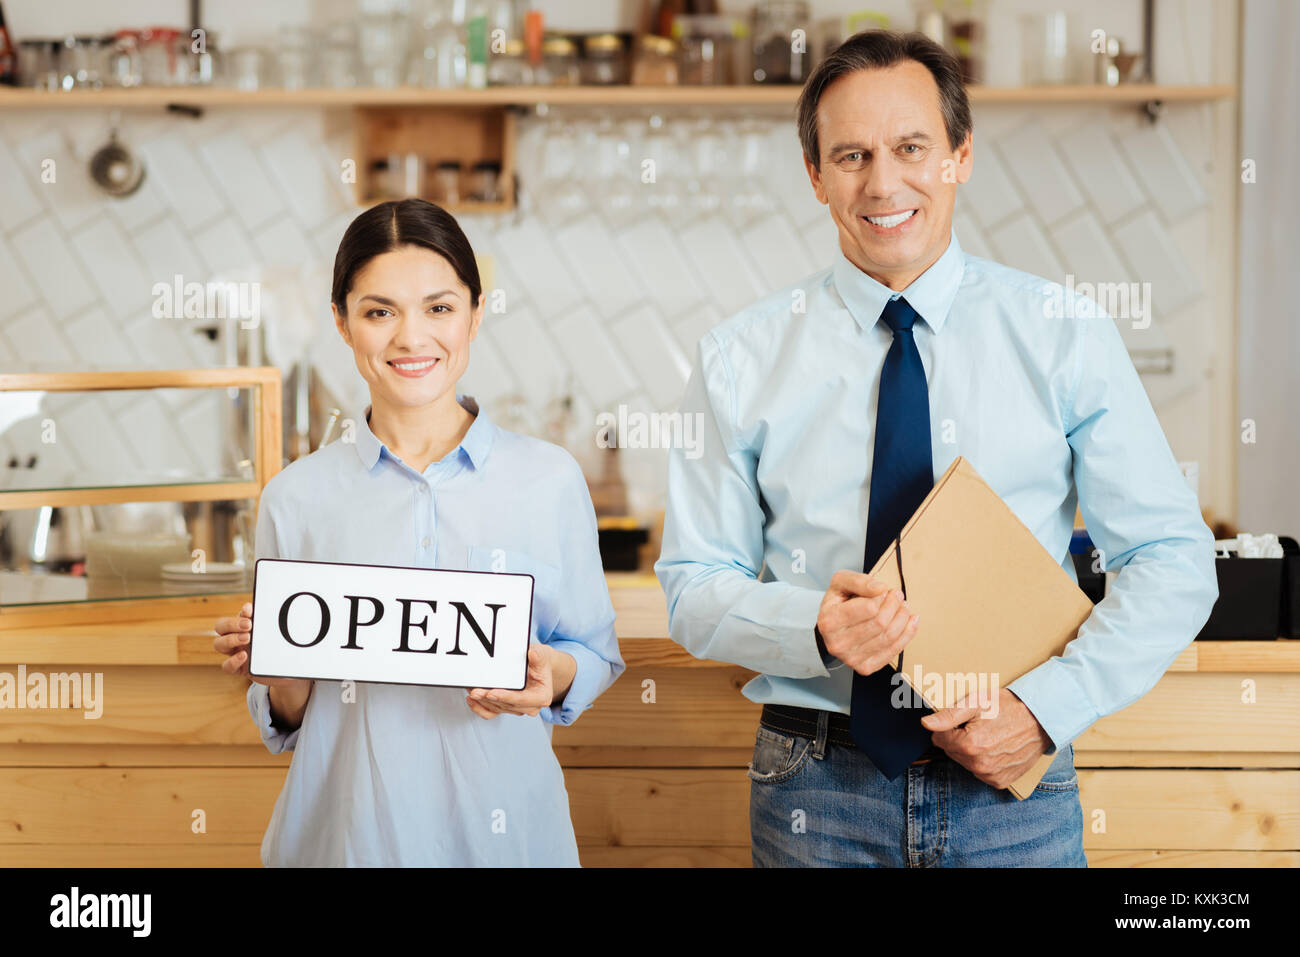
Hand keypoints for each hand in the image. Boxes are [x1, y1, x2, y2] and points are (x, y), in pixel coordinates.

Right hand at [212, 602, 310, 690]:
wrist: (286, 671)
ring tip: (247, 638)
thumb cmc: (280, 648)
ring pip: (219, 644)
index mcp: (245, 626)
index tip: (250, 610)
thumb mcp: (278, 635)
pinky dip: (233, 661)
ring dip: (230, 639)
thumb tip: (282, 609)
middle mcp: (237, 637)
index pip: (238, 614)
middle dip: (232, 623)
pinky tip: (244, 656)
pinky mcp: (239, 669)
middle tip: (249, 625)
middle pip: (220, 626)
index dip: (241, 611)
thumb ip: (275, 624)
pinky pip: (227, 666)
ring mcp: (235, 653)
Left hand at [465, 643, 556, 719]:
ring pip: (496, 708)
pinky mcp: (506, 708)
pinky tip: (471, 700)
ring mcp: (517, 708)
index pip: (522, 700)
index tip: (492, 693)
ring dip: (482, 700)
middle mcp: (529, 706)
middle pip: (506, 705)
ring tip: (471, 689)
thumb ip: (539, 656)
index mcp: (541, 697)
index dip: (506, 697)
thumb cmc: (540, 663)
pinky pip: (490, 713)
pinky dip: (479, 708)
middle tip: (475, 691)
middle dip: (489, 699)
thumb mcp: (543, 656)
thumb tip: (532, 653)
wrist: (538, 668)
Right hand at [816, 571, 918, 676]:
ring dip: (902, 618)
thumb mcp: (840, 583)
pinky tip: (910, 621)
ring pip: (889, 637)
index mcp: (830, 621)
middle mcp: (838, 643)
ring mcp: (851, 658)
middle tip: (898, 596)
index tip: (886, 590)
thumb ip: (858, 581)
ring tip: (903, 607)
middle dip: (895, 606)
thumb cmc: (838, 604)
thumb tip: (881, 588)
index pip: (869, 608)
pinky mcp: (865, 667)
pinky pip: (893, 651)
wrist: (831, 630)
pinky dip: (907, 634)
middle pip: (880, 623)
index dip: (883, 597)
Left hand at [922, 688, 1053, 788]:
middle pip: (951, 751)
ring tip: (990, 735)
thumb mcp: (976, 703)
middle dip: (959, 739)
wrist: (1041, 720)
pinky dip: (985, 762)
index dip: (949, 726)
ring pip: (965, 762)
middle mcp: (978, 765)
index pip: (938, 738)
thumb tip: (925, 724)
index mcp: (969, 745)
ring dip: (972, 751)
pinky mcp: (1001, 781)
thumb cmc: (1008, 707)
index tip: (965, 719)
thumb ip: (948, 716)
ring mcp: (990, 775)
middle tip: (979, 725)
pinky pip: (982, 773)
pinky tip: (997, 748)